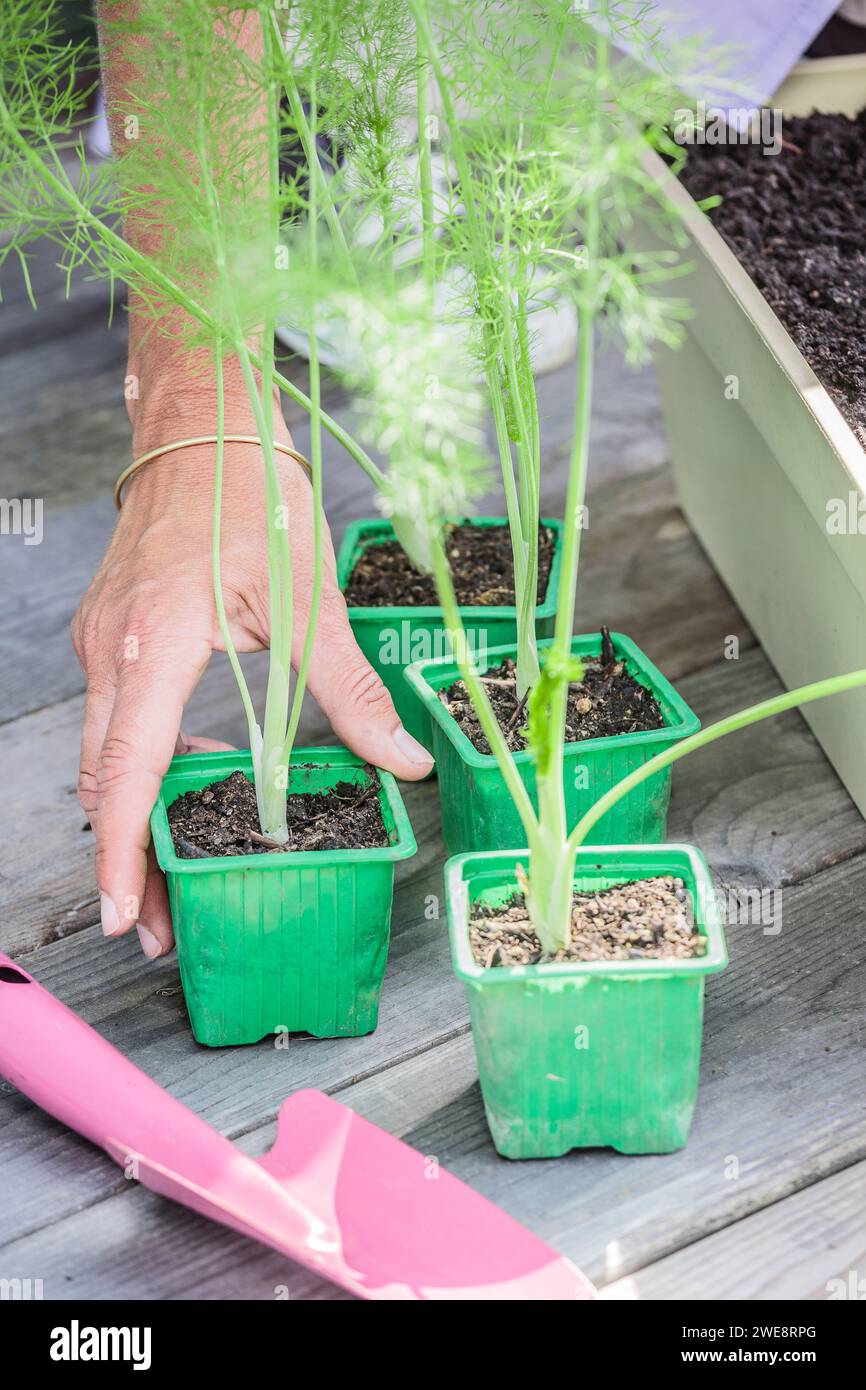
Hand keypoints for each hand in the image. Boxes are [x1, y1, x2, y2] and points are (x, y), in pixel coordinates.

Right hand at [72, 416, 433, 959]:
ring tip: (172, 871)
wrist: (201, 420)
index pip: (127, 772)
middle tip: (156, 922)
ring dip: (131, 817)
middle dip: (126, 857)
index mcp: (155, 646)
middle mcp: (113, 650)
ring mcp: (104, 641)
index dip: (123, 852)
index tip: (123, 912)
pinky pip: (113, 718)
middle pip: (104, 782)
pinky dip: (142, 765)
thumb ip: (349, 690)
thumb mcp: (309, 598)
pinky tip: (198, 774)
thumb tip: (401, 761)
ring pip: (102, 755)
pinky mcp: (113, 632)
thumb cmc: (250, 492)